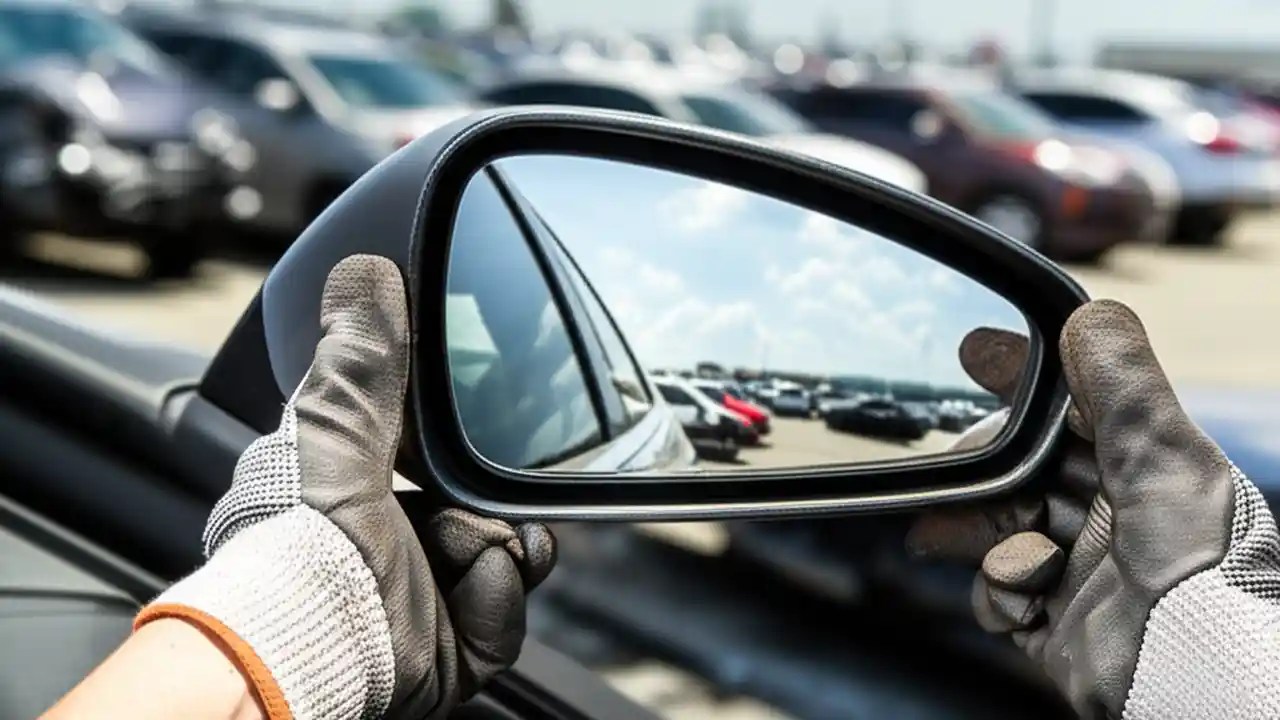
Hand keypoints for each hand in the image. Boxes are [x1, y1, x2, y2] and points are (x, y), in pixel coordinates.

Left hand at [138, 255, 555, 719]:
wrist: (320, 641)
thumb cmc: (305, 540)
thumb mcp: (338, 432)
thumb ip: (360, 360)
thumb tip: (363, 270)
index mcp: (363, 495)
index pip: (436, 459)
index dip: (461, 446)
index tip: (478, 433)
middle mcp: (396, 549)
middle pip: (485, 508)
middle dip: (489, 505)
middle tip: (473, 506)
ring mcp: (429, 602)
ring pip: (508, 554)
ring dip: (496, 547)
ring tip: (467, 552)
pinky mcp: (457, 650)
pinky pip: (510, 612)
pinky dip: (497, 599)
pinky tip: (469, 591)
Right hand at [908, 300, 1279, 719]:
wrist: (1192, 678)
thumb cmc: (1203, 569)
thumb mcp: (1169, 458)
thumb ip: (1125, 385)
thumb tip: (1089, 311)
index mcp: (1147, 468)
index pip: (1072, 406)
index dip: (1023, 376)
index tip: (972, 351)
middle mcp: (1115, 517)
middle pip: (1022, 469)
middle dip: (980, 468)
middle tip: (950, 469)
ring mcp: (1082, 570)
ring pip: (998, 527)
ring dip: (969, 530)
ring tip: (941, 535)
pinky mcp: (1054, 623)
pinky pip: (1000, 591)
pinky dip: (998, 590)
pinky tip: (1023, 597)